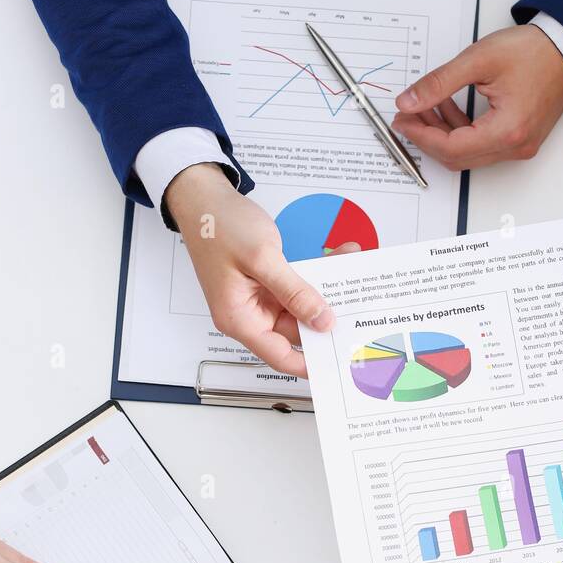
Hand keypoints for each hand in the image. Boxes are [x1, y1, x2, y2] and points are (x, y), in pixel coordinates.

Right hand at [166, 165, 355, 376]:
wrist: (204, 198)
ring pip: (301, 307)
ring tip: (351, 272)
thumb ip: (294, 292)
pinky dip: (317, 274)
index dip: (309, 364)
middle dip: (326, 320)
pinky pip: (298, 287)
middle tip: (358, 312)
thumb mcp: (261, 259)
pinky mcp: (268, 283)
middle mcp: (250, 313)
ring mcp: (260, 298)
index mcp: (239, 318)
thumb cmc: (218, 226)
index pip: (279, 356)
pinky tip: (338, 257)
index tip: (337, 362)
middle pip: (295, 331)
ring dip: (326, 291)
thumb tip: (322, 321)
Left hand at [392, 25, 562, 169]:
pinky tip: (447, 109)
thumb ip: (439, 84)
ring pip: (467, 154)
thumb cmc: (534, 52)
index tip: (403, 120)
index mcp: (507, 131)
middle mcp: (514, 147)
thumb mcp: (479, 60)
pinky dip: (460, 131)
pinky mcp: (518, 142)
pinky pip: (480, 146)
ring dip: (443, 134)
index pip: (451, 147)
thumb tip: (409, 102)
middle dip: (427, 138)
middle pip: (457, 157)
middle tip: (408, 116)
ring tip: (426, 107)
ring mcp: (518, 148)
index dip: (421, 135)